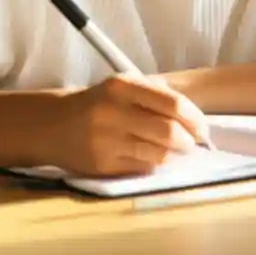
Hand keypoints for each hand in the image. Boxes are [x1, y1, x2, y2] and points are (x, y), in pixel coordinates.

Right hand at [50, 75, 212, 175]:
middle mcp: (113, 112)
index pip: (173, 104)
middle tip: (193, 144)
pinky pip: (143, 167)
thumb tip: (196, 121)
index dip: (195, 119)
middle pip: (169, 132)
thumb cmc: (99, 105)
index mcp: (122, 87)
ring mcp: (107, 140)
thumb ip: (156, 97)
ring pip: (159, 154)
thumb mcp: (123, 89)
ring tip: (175, 152)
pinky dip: (155, 164)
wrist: (53, 125)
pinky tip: (152, 157)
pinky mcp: (103, 165)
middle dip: (189, 141)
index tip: (203, 128)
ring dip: (174, 155)